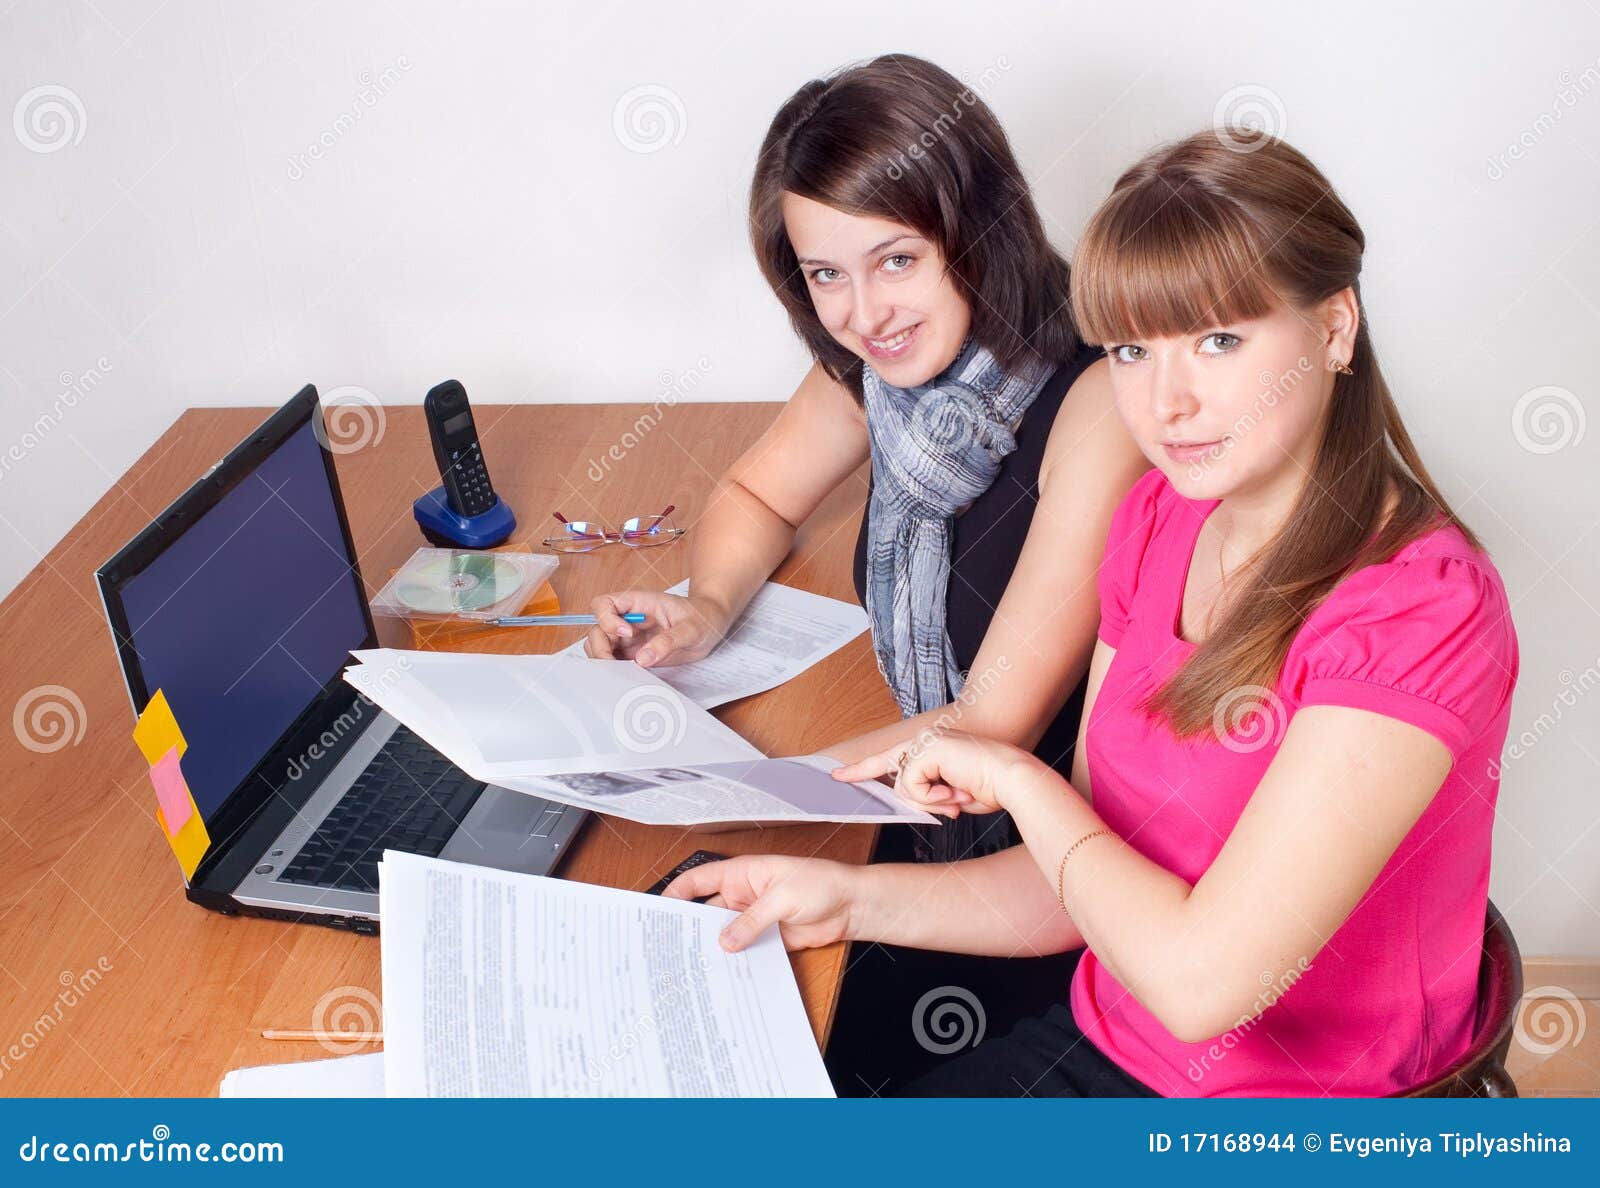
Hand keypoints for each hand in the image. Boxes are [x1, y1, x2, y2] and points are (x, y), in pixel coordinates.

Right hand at [584, 590, 728, 666]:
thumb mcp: (691, 627)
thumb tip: (642, 658)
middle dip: (600, 647)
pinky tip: (627, 678)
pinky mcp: (634, 655)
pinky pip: (614, 662)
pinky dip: (613, 671)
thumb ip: (668, 641)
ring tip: (622, 672)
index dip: (607, 619)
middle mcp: (628, 620)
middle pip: (597, 629)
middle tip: (615, 664)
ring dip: (603, 660)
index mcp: (639, 603)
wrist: (712, 626)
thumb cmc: (703, 617)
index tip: (628, 634)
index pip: (604, 604)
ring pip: (600, 647)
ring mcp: (629, 639)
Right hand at [661, 854, 858, 952]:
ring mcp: (755, 919)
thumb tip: (725, 942)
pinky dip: (737, 962)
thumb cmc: (822, 883)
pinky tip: (727, 976)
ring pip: (725, 935)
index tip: (659, 910)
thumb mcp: (782, 897)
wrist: (852, 905)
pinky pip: (746, 950)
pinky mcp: (769, 938)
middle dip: (691, 928)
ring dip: (715, 949)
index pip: (700, 880)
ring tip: (696, 968)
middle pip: (708, 912)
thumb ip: (752, 920)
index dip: (677, 893)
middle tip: (672, 950)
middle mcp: (743, 896)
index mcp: (742, 874)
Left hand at [831, 730, 1045, 817]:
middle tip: (956, 800)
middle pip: (897, 780)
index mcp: (930, 748)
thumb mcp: (952, 796)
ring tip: (960, 795)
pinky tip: (955, 793)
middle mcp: (924, 740)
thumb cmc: (992, 787)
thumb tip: (920, 804)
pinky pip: (912, 786)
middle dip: (923, 801)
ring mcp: (924, 741)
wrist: (1013, 779)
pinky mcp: (926, 749)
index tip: (837, 776)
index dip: (861, 769)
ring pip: (905, 787)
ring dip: (932, 801)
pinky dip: (933, 798)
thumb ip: (930, 797)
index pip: (888, 760)